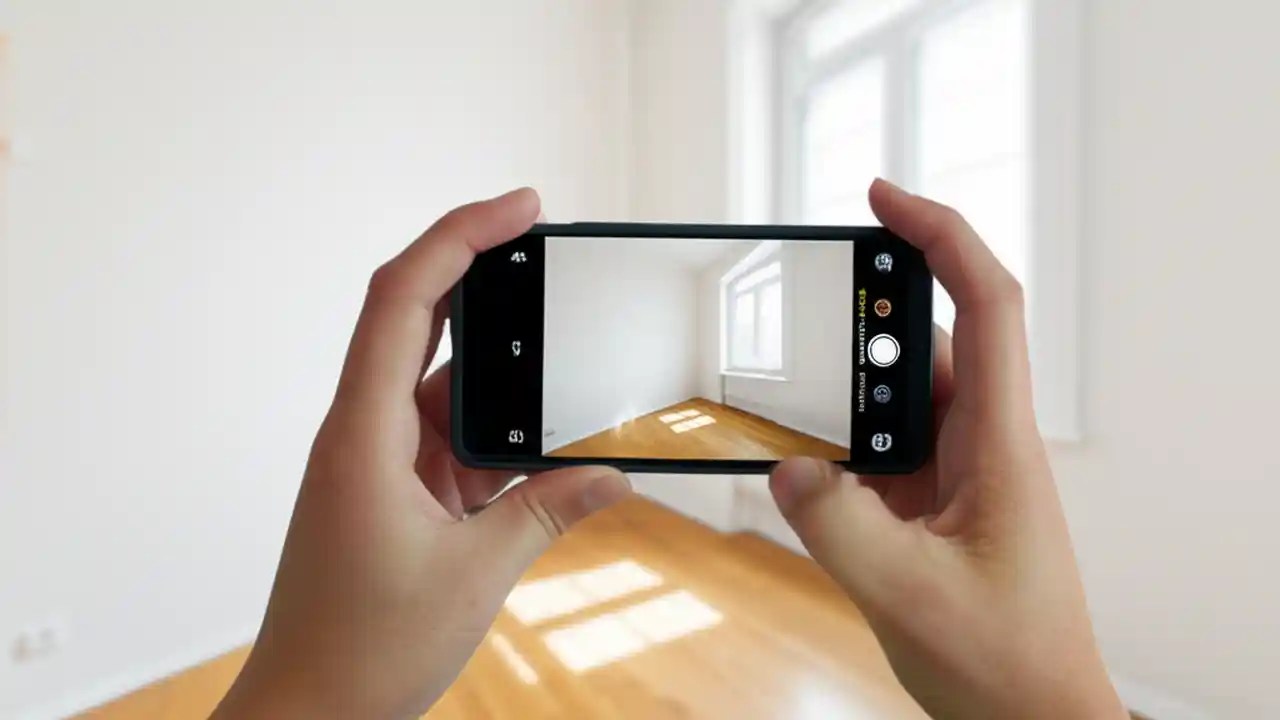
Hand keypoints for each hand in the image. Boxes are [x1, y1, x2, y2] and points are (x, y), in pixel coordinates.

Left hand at [213, 188, 632, 718]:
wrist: (308, 714)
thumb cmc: (359, 652)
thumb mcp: (475, 575)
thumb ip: (548, 512)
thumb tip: (611, 475)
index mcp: (363, 436)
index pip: (403, 300)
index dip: (458, 237)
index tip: (519, 207)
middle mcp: (363, 434)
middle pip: (420, 322)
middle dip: (487, 283)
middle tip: (552, 259)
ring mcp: (376, 463)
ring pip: (443, 388)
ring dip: (502, 379)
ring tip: (566, 369)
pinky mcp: (392, 492)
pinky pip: (450, 439)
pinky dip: (497, 435)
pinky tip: (544, 445)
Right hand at [769, 179, 1124, 719]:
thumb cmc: (1006, 666)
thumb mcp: (909, 595)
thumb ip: (838, 528)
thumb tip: (788, 468)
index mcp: (1000, 447)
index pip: (986, 306)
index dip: (941, 236)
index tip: (883, 198)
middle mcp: (980, 447)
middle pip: (924, 343)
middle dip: (862, 318)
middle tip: (799, 306)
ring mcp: (954, 477)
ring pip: (893, 400)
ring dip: (841, 395)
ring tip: (783, 397)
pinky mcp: (928, 507)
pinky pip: (877, 451)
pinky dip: (834, 446)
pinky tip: (798, 463)